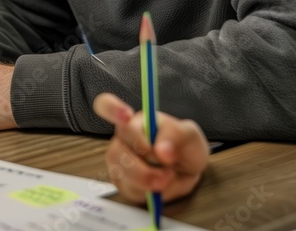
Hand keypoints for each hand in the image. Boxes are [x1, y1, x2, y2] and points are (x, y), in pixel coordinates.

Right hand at [93, 93, 208, 203]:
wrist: (187, 171)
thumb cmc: (184, 147)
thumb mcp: (189, 135)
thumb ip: (176, 135)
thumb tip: (160, 150)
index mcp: (134, 121)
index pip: (106, 105)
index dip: (111, 109)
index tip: (126, 116)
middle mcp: (122, 140)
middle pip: (116, 147)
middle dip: (140, 161)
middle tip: (164, 168)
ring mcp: (120, 162)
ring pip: (119, 170)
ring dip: (145, 178)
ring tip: (168, 178)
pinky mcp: (123, 183)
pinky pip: (128, 188)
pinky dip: (147, 190)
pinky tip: (160, 186)